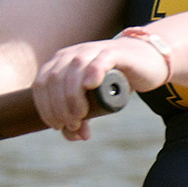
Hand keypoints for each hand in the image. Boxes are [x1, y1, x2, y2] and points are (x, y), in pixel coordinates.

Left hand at [33, 35, 168, 140]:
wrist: (145, 62)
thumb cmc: (115, 81)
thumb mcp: (94, 100)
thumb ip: (80, 116)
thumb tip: (73, 135)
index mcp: (61, 62)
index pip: (42, 85)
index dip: (45, 108)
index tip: (56, 125)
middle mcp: (73, 54)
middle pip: (55, 81)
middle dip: (59, 108)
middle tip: (73, 124)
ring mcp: (93, 51)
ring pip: (73, 72)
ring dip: (72, 98)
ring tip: (81, 115)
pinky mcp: (114, 53)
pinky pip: (98, 60)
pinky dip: (92, 73)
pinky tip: (90, 86)